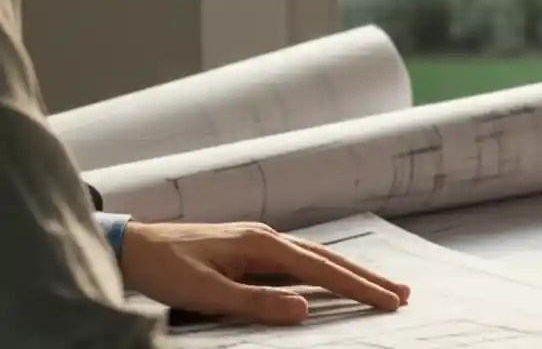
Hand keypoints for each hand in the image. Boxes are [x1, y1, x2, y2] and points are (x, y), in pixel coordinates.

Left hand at [120, 221, 410, 325]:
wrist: (131, 245)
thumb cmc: (165, 270)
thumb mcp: (207, 294)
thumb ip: (257, 303)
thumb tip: (306, 309)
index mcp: (263, 246)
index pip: (322, 270)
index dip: (359, 287)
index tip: (390, 301)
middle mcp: (268, 238)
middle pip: (329, 259)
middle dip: (367, 276)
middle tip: (403, 294)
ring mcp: (259, 243)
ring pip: (317, 259)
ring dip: (349, 273)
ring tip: (379, 287)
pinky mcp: (249, 250)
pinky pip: (299, 262)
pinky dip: (325, 272)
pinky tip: (331, 280)